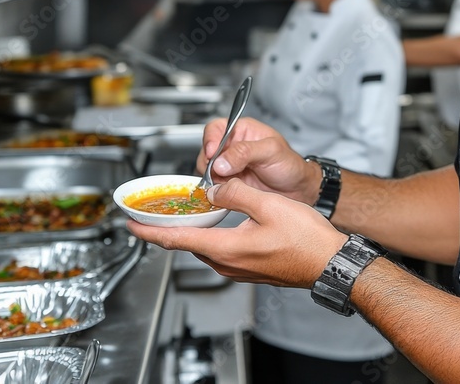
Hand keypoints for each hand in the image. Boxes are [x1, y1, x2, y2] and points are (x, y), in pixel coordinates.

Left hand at [128, 178, 346, 287]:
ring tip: (186, 214)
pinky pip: (221, 251)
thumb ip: (236, 193)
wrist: (329, 263)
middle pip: (188, 244)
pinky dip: (211, 237)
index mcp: (225, 248)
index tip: (130, 224)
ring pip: (205, 247)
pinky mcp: (250, 269)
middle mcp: (227, 263)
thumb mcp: (268, 205)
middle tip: (156, 212)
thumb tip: (215, 189)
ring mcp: (239, 269)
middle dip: (169, 228)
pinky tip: (218, 224)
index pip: (176, 239)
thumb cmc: (306, 240)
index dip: (149, 231)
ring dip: (193, 231)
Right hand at [197, 117, 321, 204]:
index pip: (216, 128)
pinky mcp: (228, 183)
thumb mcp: (271, 151)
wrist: (297, 190)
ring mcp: (228, 166)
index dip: (210, 140)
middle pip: (206, 151)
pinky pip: (213, 186)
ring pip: (207, 170)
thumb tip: (221, 161)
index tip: (212, 153)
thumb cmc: (290, 165)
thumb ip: (245, 152)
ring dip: (214, 179)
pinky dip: (216, 190)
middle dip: (211, 164)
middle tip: (224, 173)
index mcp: (242, 131)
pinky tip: (229, 191)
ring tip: (233, 182)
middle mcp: (232, 147)